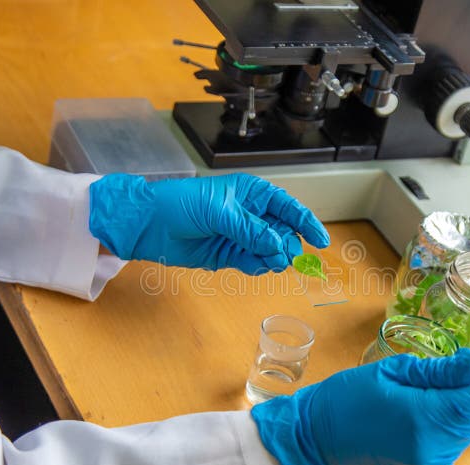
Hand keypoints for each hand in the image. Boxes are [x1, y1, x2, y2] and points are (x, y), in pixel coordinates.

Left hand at [88, 173, 329, 272]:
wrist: (148, 224)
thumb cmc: (180, 203)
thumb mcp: (219, 212)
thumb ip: (250, 230)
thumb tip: (278, 245)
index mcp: (252, 194)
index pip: (288, 207)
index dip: (306, 223)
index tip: (321, 241)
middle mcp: (251, 215)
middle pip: (283, 232)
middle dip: (287, 244)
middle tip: (282, 255)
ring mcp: (241, 236)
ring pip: (271, 251)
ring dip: (273, 258)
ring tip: (266, 260)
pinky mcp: (229, 255)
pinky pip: (254, 263)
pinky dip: (258, 266)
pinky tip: (255, 265)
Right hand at [251, 349, 469, 464]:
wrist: (314, 438)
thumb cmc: (346, 399)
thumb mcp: (391, 371)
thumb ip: (440, 370)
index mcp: (422, 420)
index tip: (465, 365)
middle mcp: (432, 452)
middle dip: (465, 394)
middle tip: (435, 376)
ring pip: (464, 433)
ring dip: (452, 413)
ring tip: (418, 398)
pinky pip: (449, 448)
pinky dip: (441, 430)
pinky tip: (416, 419)